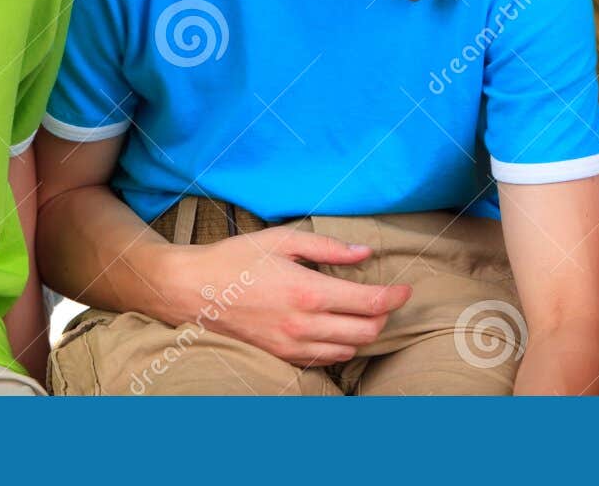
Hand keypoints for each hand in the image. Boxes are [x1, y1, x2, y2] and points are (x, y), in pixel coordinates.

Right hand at [167, 225, 411, 364]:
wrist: (193, 291)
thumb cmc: (236, 259)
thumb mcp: (282, 240)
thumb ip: (328, 248)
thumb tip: (366, 253)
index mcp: (307, 291)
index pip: (369, 303)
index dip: (394, 297)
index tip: (405, 289)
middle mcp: (303, 324)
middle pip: (366, 331)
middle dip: (384, 316)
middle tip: (384, 298)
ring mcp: (292, 345)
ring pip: (349, 349)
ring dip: (363, 332)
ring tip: (362, 311)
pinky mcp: (282, 356)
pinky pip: (325, 359)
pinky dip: (341, 346)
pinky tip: (337, 328)